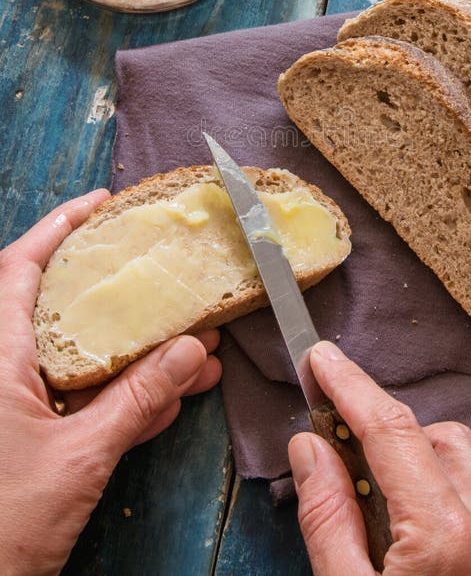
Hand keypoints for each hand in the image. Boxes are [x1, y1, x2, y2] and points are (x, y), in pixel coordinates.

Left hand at [0, 191, 221, 575]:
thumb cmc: (2, 528)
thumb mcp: (80, 457)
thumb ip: (137, 400)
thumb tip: (191, 351)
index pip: (21, 269)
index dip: (59, 227)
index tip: (102, 203)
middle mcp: (3, 371)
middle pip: (57, 306)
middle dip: (112, 287)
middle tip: (155, 263)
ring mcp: (16, 406)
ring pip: (79, 358)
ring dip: (134, 352)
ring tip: (191, 341)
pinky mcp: (31, 439)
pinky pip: (81, 401)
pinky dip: (123, 396)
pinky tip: (172, 395)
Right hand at [288, 342, 470, 575]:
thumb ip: (327, 521)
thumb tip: (310, 447)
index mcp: (448, 541)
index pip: (393, 432)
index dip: (350, 387)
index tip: (321, 359)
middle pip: (437, 437)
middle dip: (385, 432)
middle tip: (333, 449)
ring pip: (463, 462)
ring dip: (413, 461)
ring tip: (368, 500)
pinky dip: (435, 492)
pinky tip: (401, 527)